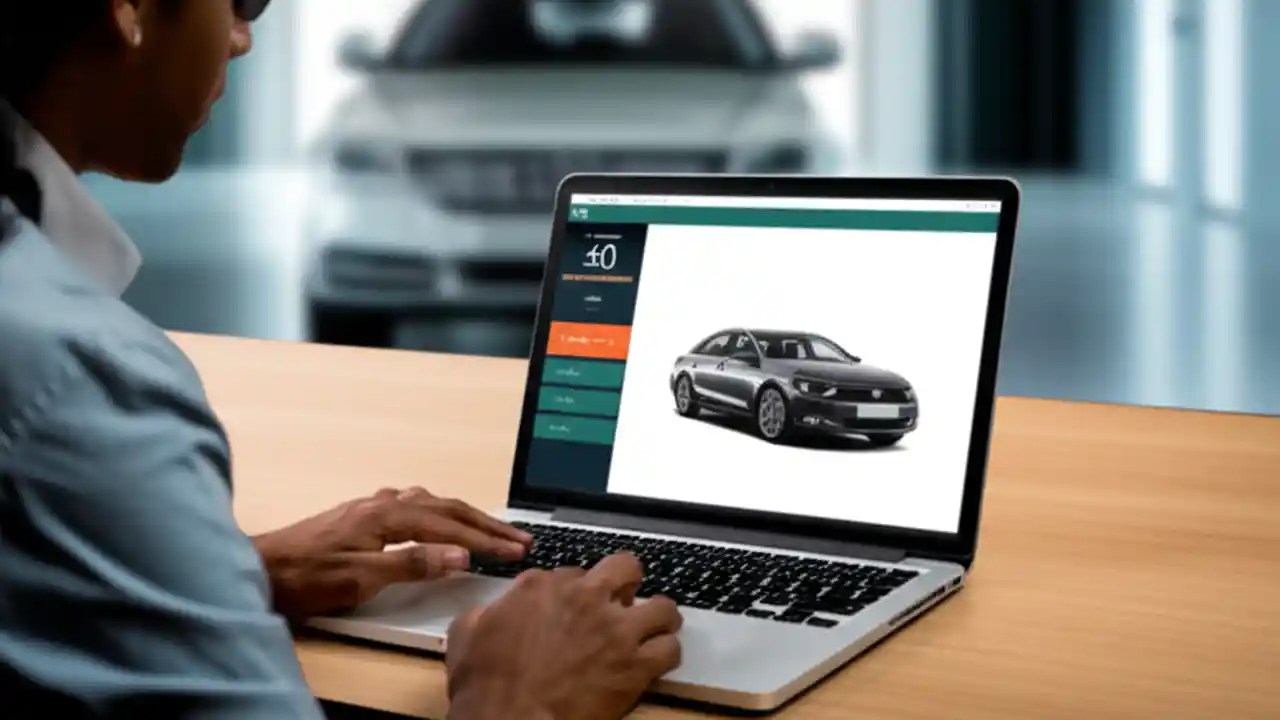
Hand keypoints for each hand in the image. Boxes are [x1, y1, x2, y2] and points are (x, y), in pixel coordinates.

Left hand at [252, 487, 531, 619]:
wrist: (259, 569)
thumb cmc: (307, 578)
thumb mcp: (362, 578)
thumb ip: (413, 564)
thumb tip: (458, 552)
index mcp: (388, 516)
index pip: (451, 525)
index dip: (486, 539)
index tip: (516, 550)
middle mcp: (383, 503)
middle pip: (446, 507)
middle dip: (485, 523)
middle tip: (518, 538)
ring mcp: (370, 505)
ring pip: (430, 501)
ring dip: (463, 513)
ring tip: (488, 526)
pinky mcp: (360, 514)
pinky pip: (412, 503)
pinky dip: (437, 509)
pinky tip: (435, 515)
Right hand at [445, 553, 683, 719]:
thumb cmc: (484, 685)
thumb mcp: (467, 634)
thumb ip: (486, 611)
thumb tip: (496, 609)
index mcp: (542, 587)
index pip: (570, 573)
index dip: (575, 592)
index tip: (573, 608)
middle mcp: (584, 598)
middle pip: (624, 567)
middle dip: (626, 581)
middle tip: (624, 599)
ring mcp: (615, 629)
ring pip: (661, 606)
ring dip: (658, 616)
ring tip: (655, 627)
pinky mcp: (636, 664)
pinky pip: (670, 648)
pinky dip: (666, 653)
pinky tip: (657, 660)